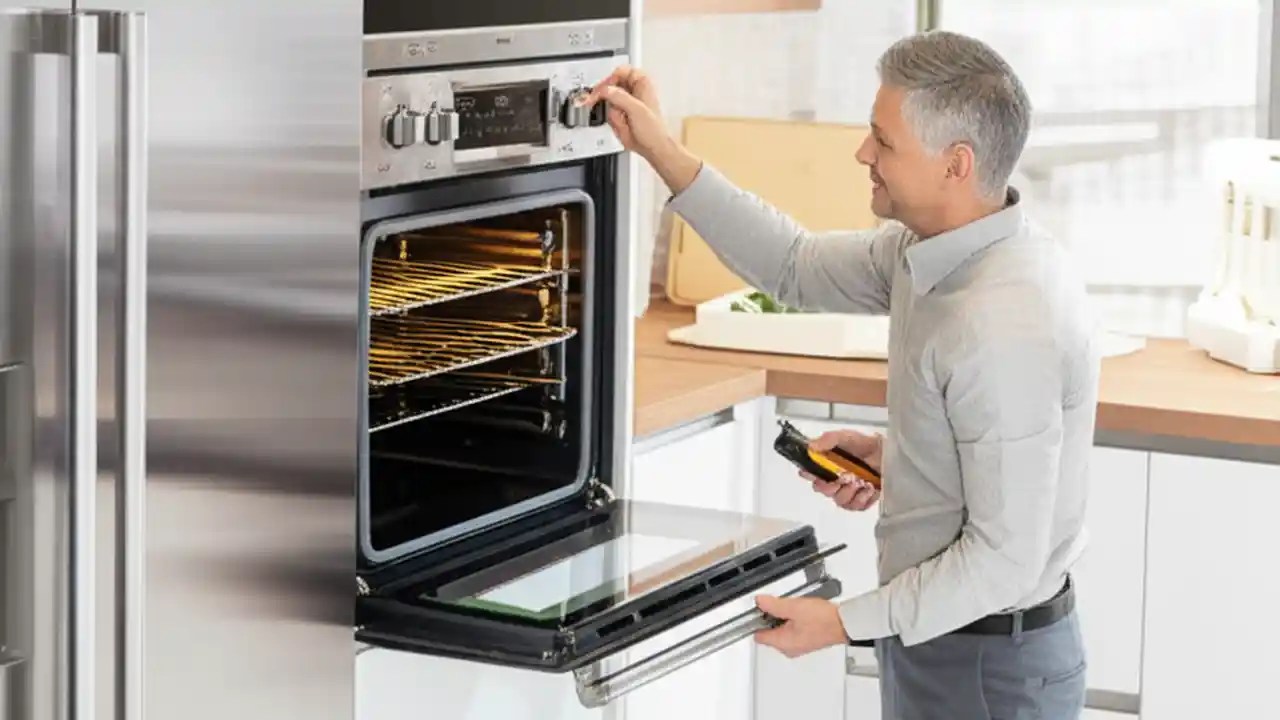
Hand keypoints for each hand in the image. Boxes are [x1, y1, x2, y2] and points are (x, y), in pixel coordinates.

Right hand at [581, 65, 700, 192]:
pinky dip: (613, 120)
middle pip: (611, 86)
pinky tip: (623, 126)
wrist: (652, 147)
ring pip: (608, 101)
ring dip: (613, 113)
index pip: (620, 72)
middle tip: (598, 102)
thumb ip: (619, 96)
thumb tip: (605, 90)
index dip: (609, 80)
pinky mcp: (621, 114)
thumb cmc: (653, 129)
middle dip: (608, 98)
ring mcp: (626, 103)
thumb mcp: (636, 109)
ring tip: (624, 122)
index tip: (602, 90)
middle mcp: (633, 91)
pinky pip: (609, 113)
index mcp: (642, 83)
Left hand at [753, 595, 848, 658]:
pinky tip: (799, 612)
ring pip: (780, 631)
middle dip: (769, 618)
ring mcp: (798, 646)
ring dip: (782, 619)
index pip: (758, 635)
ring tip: (791, 607)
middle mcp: (789, 648)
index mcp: (783, 643)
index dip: (756, 621)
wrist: (844, 624)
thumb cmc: (823, 620)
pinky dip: (792, 621)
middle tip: (776, 605)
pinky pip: (791, 631)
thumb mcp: (793, 607)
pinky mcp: (806, 641)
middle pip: (769, 633)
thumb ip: (773, 605)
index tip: (757, 609)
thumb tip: (759, 602)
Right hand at [802, 429, 881, 511]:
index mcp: (827, 464)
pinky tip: (870, 489)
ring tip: (862, 483)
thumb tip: (812, 447)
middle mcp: (834, 479)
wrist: (890, 454)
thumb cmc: (866, 445)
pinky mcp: (862, 500)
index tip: (815, 475)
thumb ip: (830, 439)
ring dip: (849, 493)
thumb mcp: (848, 437)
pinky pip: (856, 507)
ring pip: (840, 501)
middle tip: (843, 480)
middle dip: (831, 487)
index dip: (809, 475)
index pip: (810, 473)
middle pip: (823, 490)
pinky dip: (863, 499)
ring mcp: (848, 492)